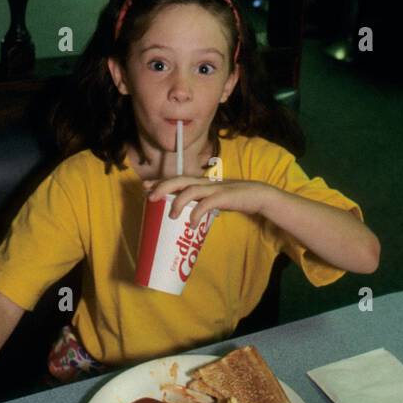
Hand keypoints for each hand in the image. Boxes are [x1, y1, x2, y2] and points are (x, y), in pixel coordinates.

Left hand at [143, 176, 272, 226]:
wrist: (258, 195)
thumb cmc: (233, 198)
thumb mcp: (213, 199)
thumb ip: (200, 203)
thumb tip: (186, 217)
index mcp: (201, 182)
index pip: (177, 178)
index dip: (160, 181)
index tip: (145, 187)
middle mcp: (205, 182)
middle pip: (179, 179)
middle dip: (162, 187)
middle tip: (149, 197)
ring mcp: (214, 188)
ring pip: (191, 189)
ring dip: (178, 201)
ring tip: (171, 216)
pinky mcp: (224, 197)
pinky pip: (207, 203)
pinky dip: (198, 213)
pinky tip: (193, 224)